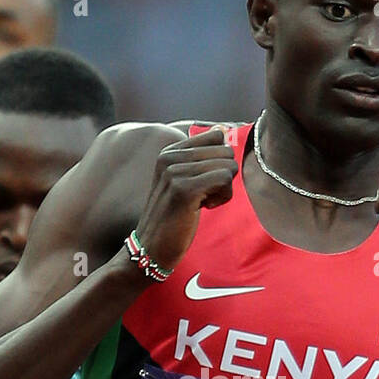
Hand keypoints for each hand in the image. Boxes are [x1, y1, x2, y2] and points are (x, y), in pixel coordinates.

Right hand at [133, 127, 237, 271]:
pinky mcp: (184, 189)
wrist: (151, 248)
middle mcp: (169, 157)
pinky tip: (203, 208)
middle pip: (226, 151)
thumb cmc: (172, 218)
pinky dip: (222, 198)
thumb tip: (222, 130)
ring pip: (228, 166)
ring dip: (223, 189)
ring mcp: (175, 172)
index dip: (220, 160)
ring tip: (201, 203)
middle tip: (203, 195)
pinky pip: (224, 180)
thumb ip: (200, 158)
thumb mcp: (182, 181)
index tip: (204, 181)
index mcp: (169, 152)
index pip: (215, 135)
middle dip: (223, 176)